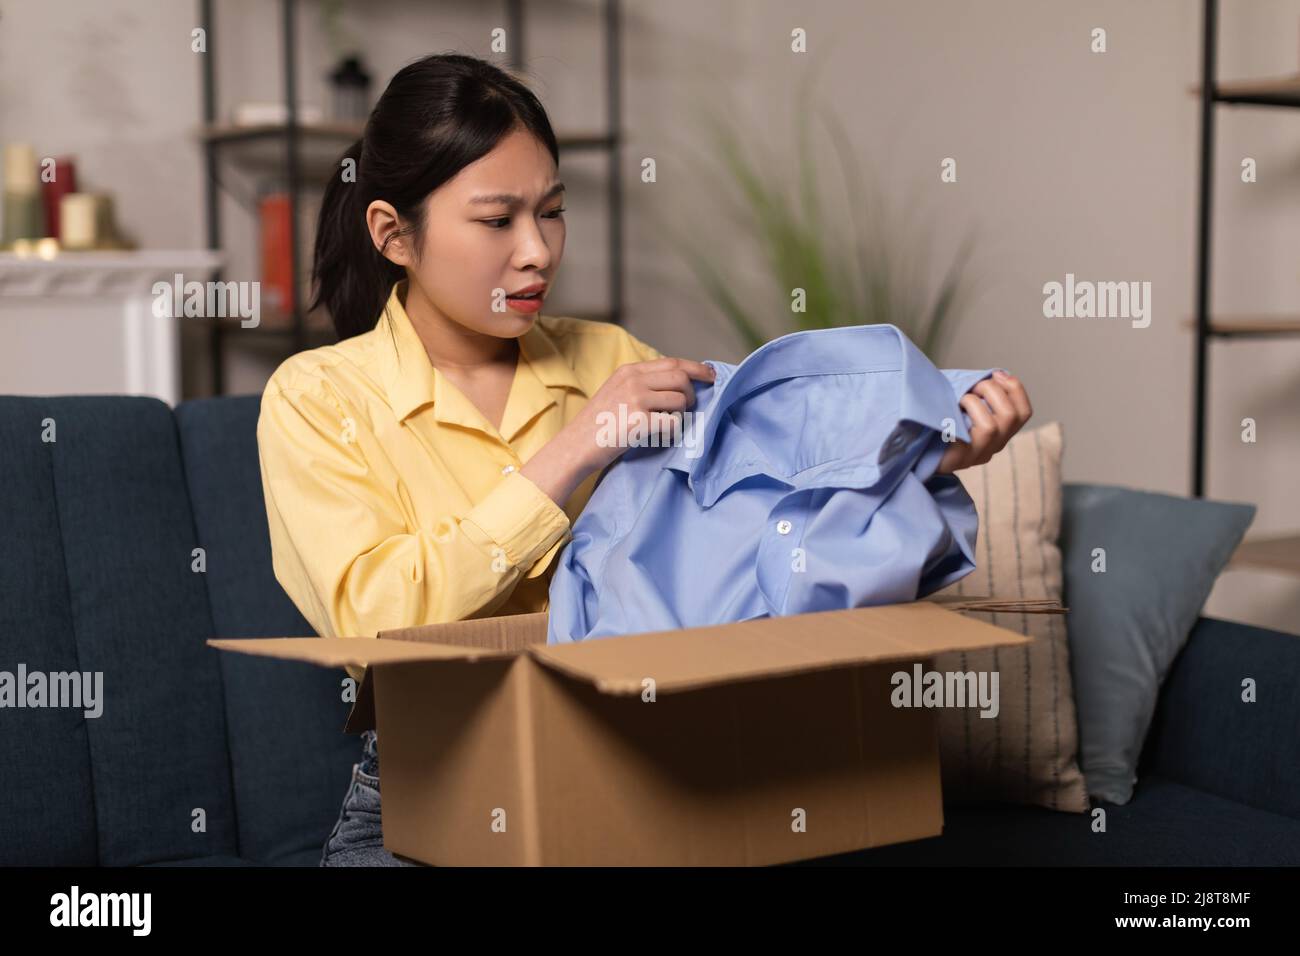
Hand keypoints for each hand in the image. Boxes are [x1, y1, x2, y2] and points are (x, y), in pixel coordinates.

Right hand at [567, 357, 716, 472]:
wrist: (575, 446)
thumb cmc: (597, 425)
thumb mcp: (616, 391)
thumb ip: (641, 383)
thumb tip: (678, 383)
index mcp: (629, 371)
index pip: (673, 362)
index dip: (697, 368)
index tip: (711, 375)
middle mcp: (633, 380)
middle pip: (681, 378)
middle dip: (691, 394)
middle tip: (685, 409)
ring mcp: (636, 399)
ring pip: (681, 400)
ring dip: (681, 415)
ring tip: (664, 425)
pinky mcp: (640, 421)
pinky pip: (674, 423)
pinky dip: (672, 432)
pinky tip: (657, 436)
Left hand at [935, 370, 1031, 474]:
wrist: (912, 448)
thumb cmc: (937, 421)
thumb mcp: (963, 405)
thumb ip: (979, 393)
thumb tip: (992, 375)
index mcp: (999, 432)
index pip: (1024, 412)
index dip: (1015, 388)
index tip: (996, 374)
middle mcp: (994, 445)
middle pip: (1013, 416)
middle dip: (994, 391)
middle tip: (973, 386)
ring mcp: (978, 454)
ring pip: (993, 427)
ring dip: (977, 402)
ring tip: (962, 398)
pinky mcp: (961, 458)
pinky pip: (971, 437)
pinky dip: (966, 414)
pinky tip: (951, 410)